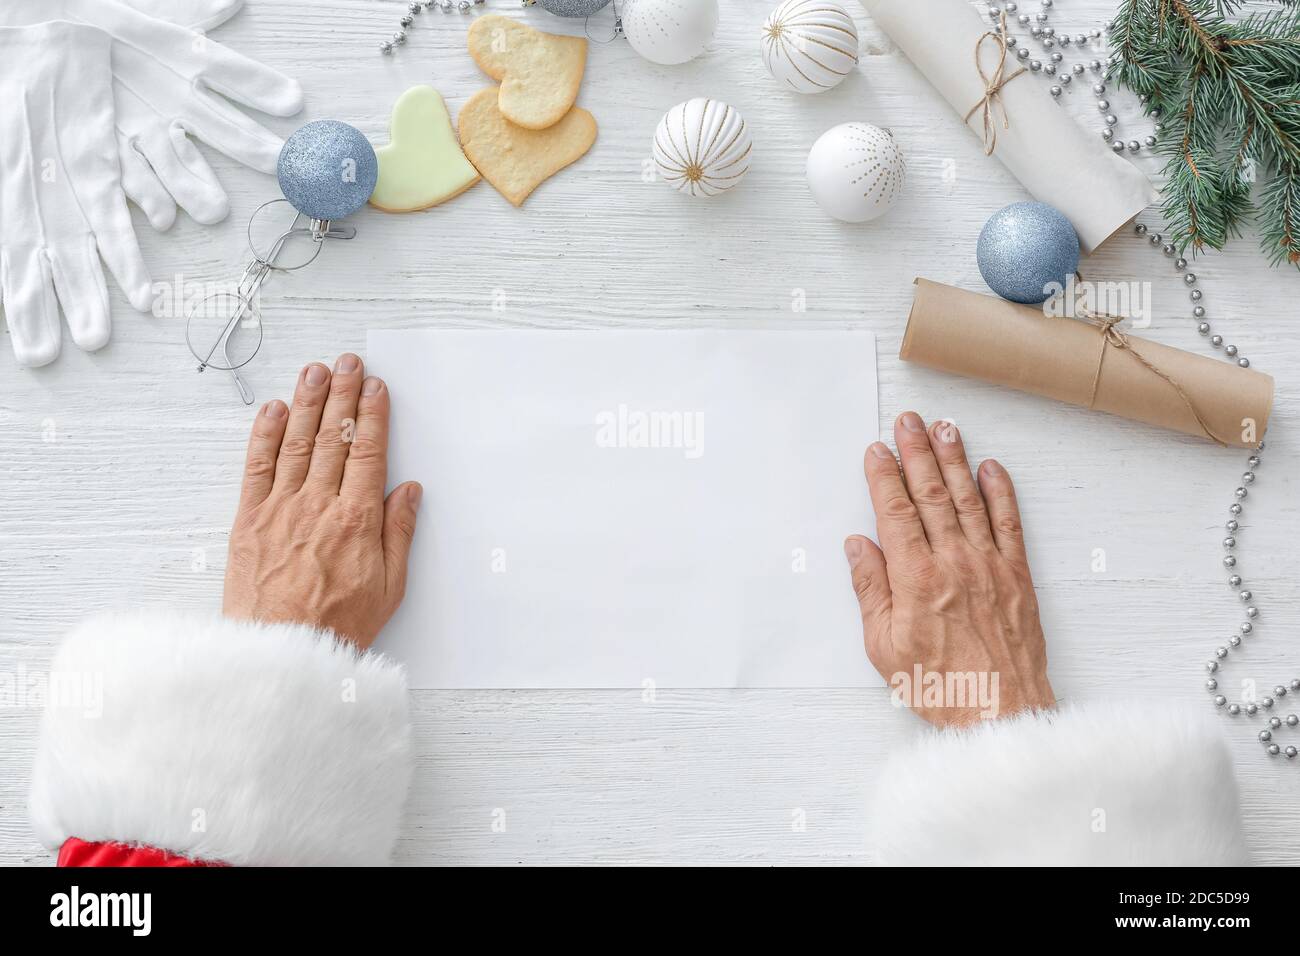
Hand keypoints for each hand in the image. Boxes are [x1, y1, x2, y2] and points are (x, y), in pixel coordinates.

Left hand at [223, 354, 421, 647]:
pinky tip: (272, 409)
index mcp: (357, 520)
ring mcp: (280, 509)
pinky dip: (264, 434)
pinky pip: (256, 467)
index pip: (368, 452)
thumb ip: (399, 533)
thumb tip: (408, 491)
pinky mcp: (248, 520)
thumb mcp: (389, 587)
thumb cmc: (336, 626)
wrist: (279, 652)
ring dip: (307, 402)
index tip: (376, 387)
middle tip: (348, 362)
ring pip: (296, 442)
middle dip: (343, 394)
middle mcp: (318, 505)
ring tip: (316, 371)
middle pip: (333, 437)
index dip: (373, 415)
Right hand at [845, 412, 1053, 727]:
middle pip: (931, 494)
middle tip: (909, 421)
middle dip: (917, 452)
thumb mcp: (883, 647)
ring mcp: (989, 565)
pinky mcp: (1017, 577)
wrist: (1000, 711)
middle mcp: (953, 562)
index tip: (877, 451)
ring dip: (954, 460)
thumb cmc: (940, 687)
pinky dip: (1001, 492)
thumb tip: (859, 547)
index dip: (883, 476)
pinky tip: (991, 468)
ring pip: (969, 499)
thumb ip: (870, 590)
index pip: (894, 511)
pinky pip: (1008, 523)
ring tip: (945, 429)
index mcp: (915, 578)